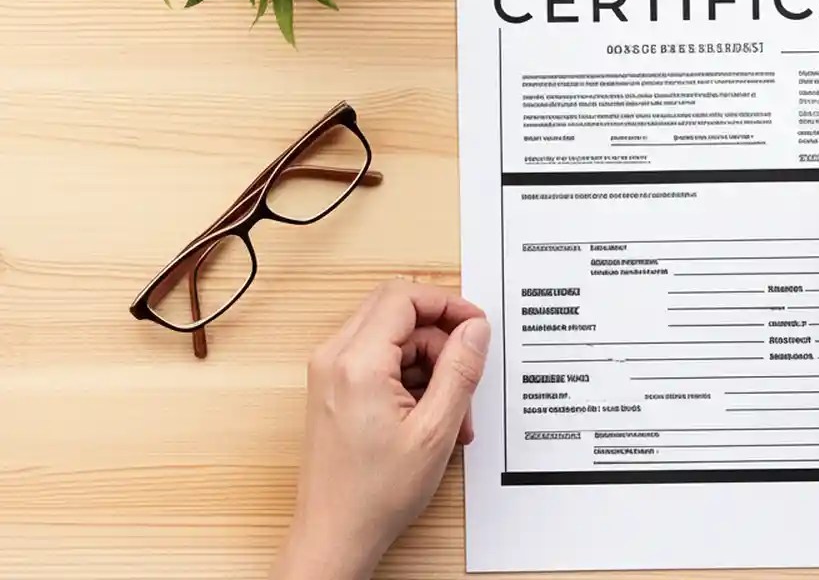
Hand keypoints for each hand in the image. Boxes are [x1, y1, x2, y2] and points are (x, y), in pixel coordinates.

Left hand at [271, 280, 489, 579]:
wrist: (335, 533)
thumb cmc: (374, 494)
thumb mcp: (435, 430)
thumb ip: (459, 371)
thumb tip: (475, 330)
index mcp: (357, 363)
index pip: (404, 297)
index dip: (448, 303)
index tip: (476, 325)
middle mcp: (335, 359)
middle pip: (396, 310)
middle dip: (440, 334)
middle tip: (468, 364)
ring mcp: (330, 372)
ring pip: (391, 335)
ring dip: (429, 361)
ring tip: (452, 408)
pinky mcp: (333, 387)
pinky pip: (378, 358)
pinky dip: (410, 376)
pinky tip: (431, 414)